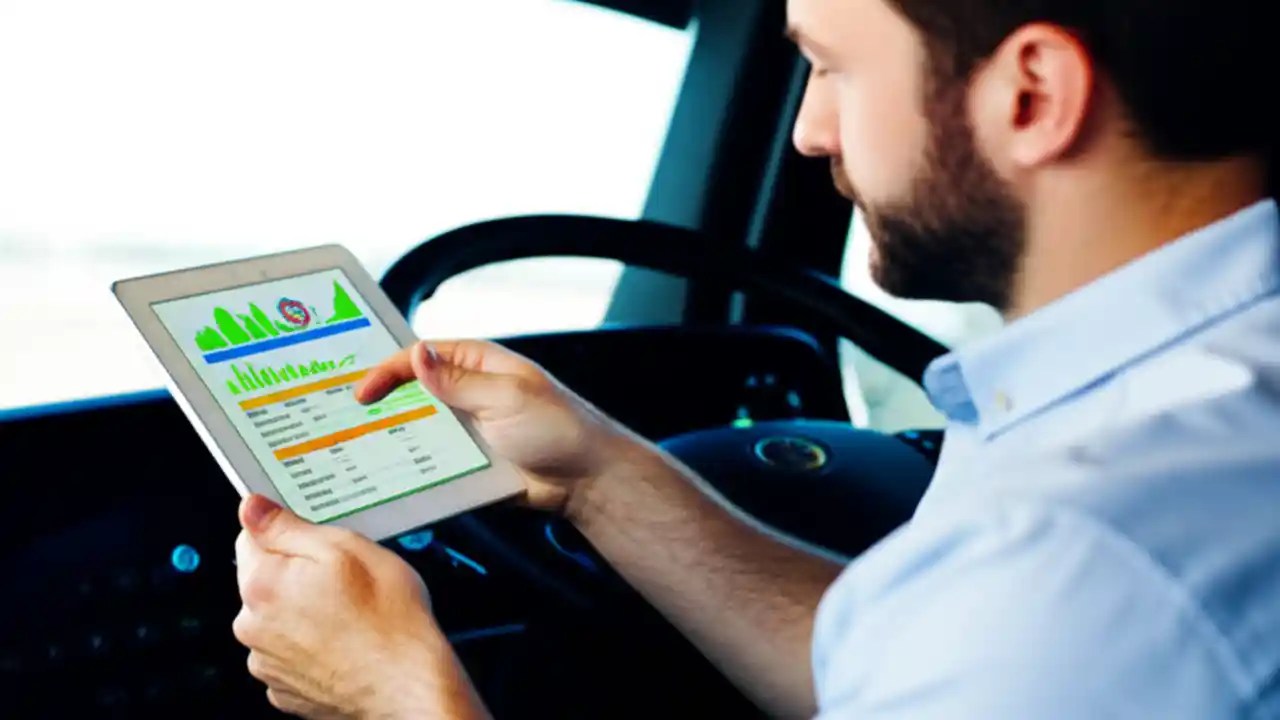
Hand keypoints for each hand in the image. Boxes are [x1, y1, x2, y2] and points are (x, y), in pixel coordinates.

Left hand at [233, 495, 488, 719]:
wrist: (407, 685)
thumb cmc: (388, 620)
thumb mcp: (346, 548)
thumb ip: (289, 527)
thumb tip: (252, 507)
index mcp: (263, 584)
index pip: (250, 537)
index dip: (288, 535)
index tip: (318, 545)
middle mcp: (253, 626)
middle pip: (263, 581)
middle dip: (296, 576)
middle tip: (344, 582)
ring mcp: (267, 663)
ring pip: (277, 619)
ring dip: (303, 612)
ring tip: (350, 617)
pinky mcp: (284, 690)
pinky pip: (289, 653)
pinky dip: (310, 646)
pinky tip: (344, 643)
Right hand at [356, 340, 634, 515]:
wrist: (586, 480)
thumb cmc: (559, 428)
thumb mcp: (507, 398)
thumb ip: (459, 381)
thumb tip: (419, 354)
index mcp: (478, 364)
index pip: (420, 358)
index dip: (386, 371)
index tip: (361, 393)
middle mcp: (467, 393)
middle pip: (412, 393)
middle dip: (380, 404)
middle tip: (341, 418)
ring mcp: (467, 429)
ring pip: (417, 430)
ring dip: (390, 439)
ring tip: (352, 451)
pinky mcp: (469, 461)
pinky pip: (432, 462)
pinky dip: (410, 468)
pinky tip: (386, 478)